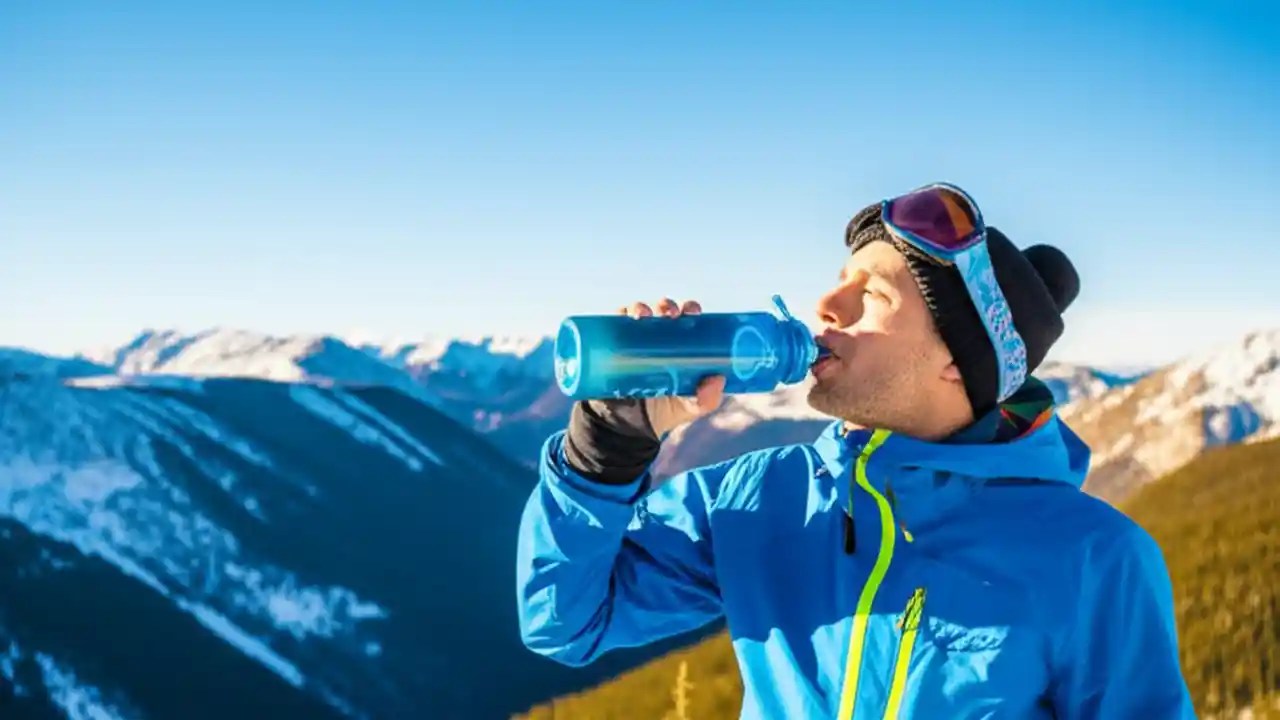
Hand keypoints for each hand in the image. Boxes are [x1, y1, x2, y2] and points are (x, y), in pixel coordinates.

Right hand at [618, 298, 726, 435]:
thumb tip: (718, 379)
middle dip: (667, 305)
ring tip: (644, 316)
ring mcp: (634, 339)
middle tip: (671, 315)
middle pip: (663, 311)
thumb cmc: (665, 411)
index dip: (690, 309)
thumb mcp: (691, 407)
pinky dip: (618, 315)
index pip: (687, 318)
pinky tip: (624, 318)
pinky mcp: (613, 345)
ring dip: (641, 306)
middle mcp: (656, 337)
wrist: (629, 427)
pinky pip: (613, 323)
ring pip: (637, 311)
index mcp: (679, 344)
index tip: (693, 312)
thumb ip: (707, 398)